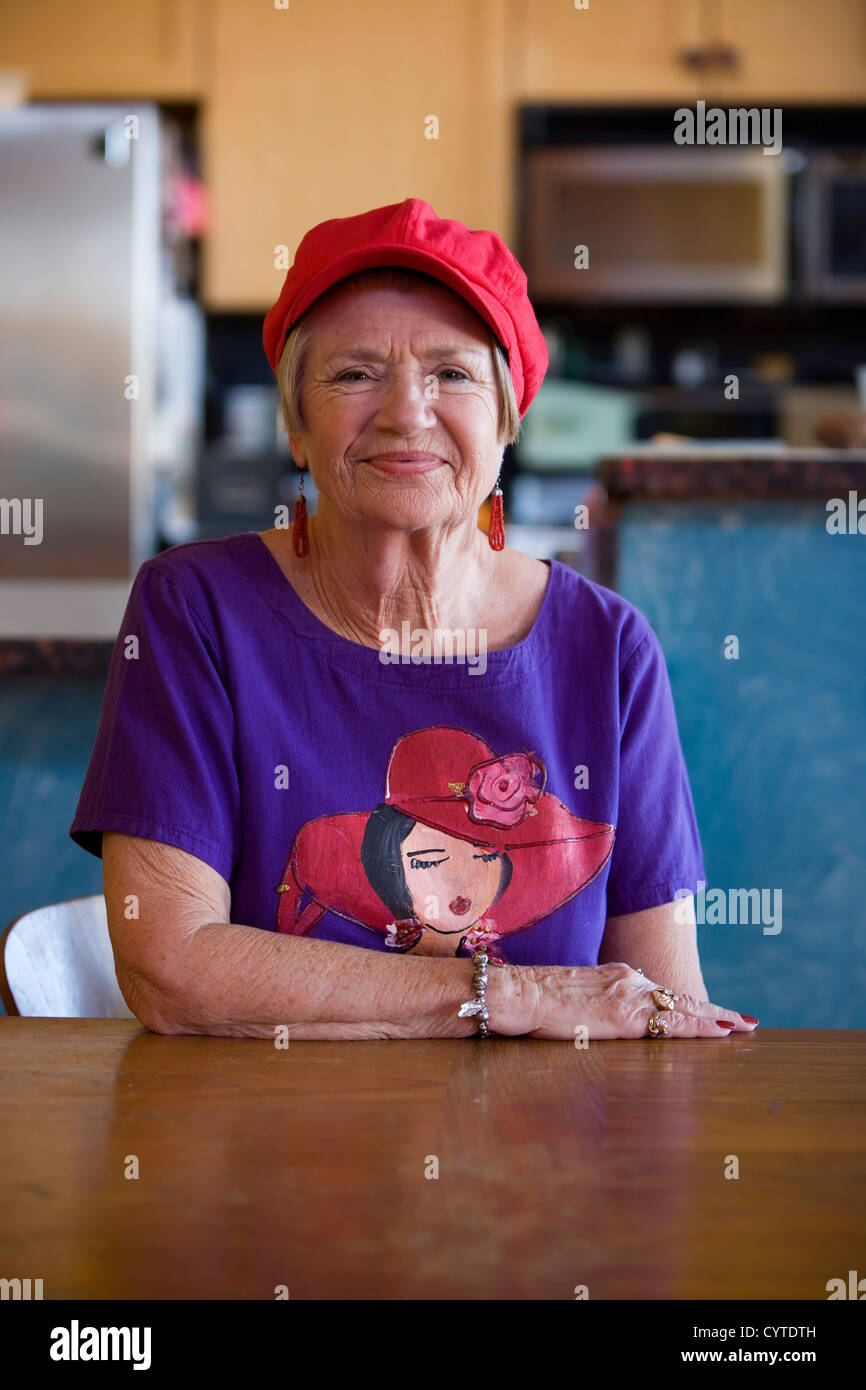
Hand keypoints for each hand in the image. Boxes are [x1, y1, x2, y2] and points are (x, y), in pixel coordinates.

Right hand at [521, 961, 757, 1039]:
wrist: (519, 993)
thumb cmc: (536, 1001)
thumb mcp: (575, 1000)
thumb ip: (599, 1005)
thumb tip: (609, 1018)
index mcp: (618, 977)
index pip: (661, 993)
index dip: (689, 1005)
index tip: (712, 1013)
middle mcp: (630, 980)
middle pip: (680, 998)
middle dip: (715, 1012)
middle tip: (745, 1021)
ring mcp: (630, 995)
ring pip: (684, 1009)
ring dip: (716, 1020)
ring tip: (744, 1027)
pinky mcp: (625, 1015)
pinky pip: (672, 1023)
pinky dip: (701, 1028)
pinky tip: (721, 1033)